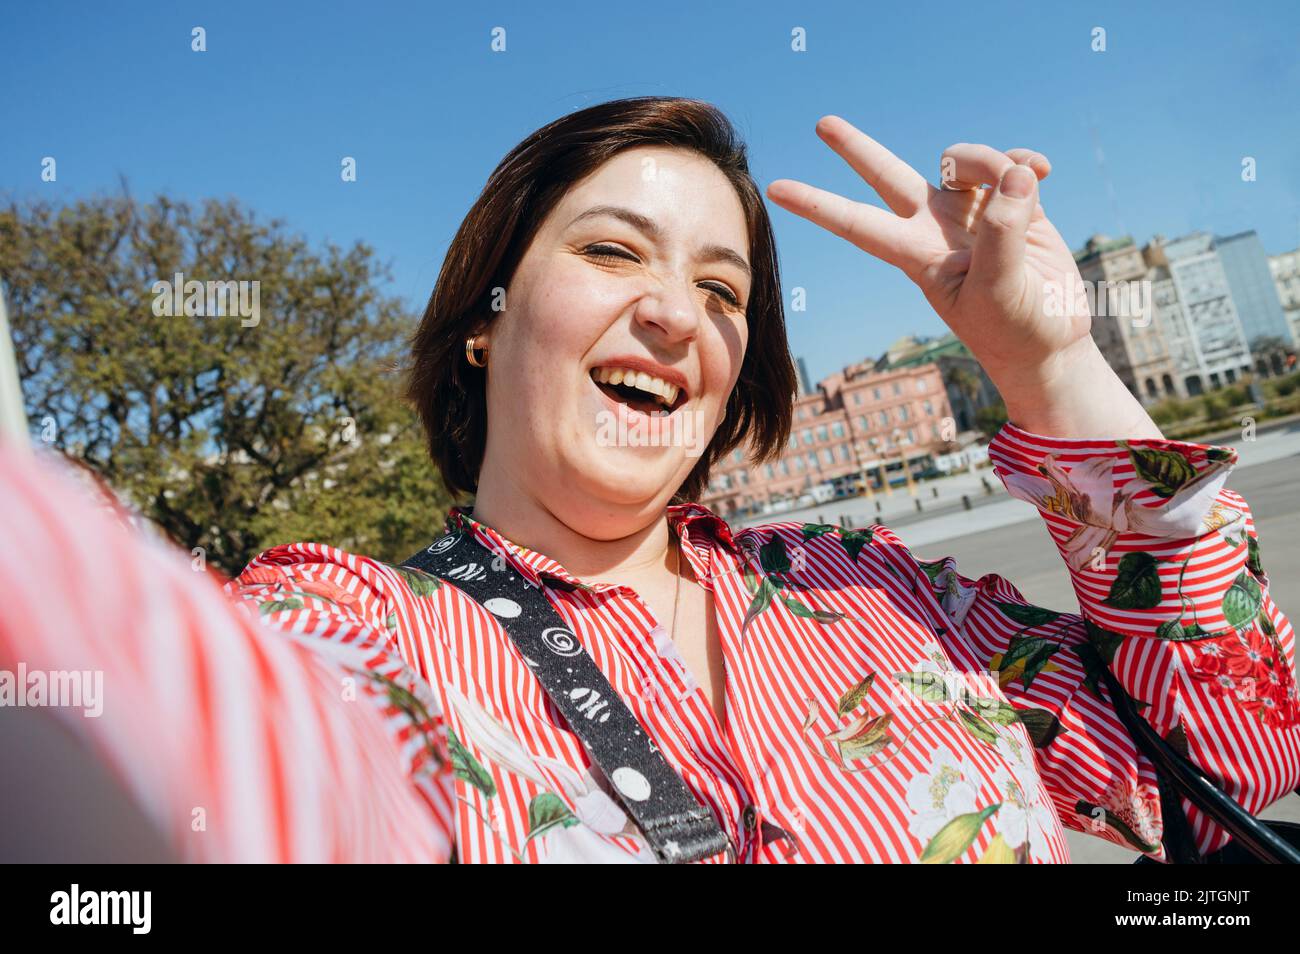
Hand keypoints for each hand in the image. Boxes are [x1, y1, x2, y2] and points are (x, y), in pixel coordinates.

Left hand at [766, 116, 1090, 378]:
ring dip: (990, 159)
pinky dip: (1024, 161)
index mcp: (916, 254)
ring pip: (962, 160)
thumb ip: (1001, 231)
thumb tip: (1014, 173)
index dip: (817, 205)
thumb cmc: (1013, 328)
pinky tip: (1041, 170)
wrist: (1049, 341)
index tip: (775, 189)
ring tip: (1022, 180)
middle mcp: (935, 227)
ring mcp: (971, 214)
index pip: (856, 223)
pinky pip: (1010, 164)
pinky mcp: (1013, 206)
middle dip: (856, 150)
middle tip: (822, 124)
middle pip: (887, 176)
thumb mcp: (998, 287)